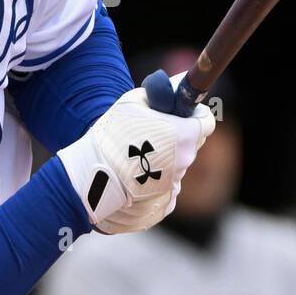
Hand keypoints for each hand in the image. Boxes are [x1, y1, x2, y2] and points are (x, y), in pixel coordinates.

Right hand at [57, 71, 215, 233]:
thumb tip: (176, 87)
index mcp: (183, 135)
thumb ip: (160, 94)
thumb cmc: (110, 135)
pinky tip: (132, 180)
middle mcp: (184, 162)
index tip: (181, 115)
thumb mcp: (133, 102)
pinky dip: (153, 185)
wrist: (89, 178)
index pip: (205, 122)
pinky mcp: (163, 207)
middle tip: (149, 136)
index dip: (194, 116)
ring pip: (175, 169)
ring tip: (133, 160)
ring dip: (163, 162)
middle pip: (189, 146)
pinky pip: (164, 191)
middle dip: (175, 139)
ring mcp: (174, 186)